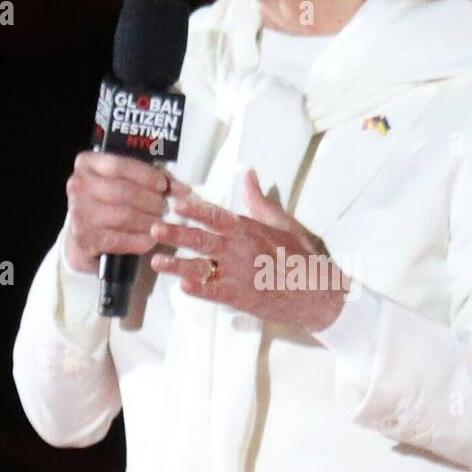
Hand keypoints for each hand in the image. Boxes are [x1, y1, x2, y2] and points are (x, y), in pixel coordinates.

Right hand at [64, 150, 191, 273]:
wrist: (87, 236)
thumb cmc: (111, 203)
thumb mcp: (127, 183)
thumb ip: (153, 181)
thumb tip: (182, 189)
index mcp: (87, 164)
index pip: (121, 165)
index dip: (147, 176)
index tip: (163, 185)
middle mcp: (78, 185)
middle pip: (125, 192)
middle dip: (152, 201)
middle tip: (165, 208)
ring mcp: (78, 212)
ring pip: (124, 216)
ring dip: (149, 222)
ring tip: (160, 224)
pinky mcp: (84, 238)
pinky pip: (120, 240)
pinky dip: (140, 241)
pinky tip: (150, 240)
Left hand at [149, 168, 350, 332]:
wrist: (317, 292)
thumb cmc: (301, 256)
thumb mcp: (283, 222)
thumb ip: (259, 200)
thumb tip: (248, 174)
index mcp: (249, 230)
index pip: (216, 216)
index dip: (195, 210)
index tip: (176, 204)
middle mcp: (240, 250)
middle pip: (202, 240)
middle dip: (176, 234)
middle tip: (154, 228)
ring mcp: (239, 274)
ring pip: (202, 267)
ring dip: (177, 264)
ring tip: (156, 261)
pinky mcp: (240, 297)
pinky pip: (214, 293)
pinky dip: (198, 290)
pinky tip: (182, 288)